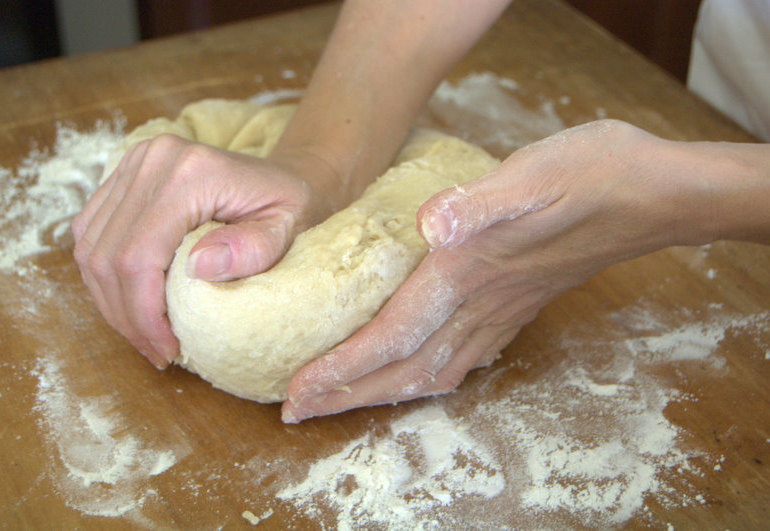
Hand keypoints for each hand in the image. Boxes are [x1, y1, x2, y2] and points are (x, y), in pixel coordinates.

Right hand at [73, 134, 334, 367]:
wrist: (287, 173)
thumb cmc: (293, 206)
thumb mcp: (289, 230)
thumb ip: (254, 249)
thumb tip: (198, 268)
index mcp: (192, 172)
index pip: (139, 254)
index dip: (143, 313)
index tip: (169, 349)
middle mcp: (153, 160)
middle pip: (107, 255)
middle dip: (126, 316)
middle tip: (156, 352)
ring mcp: (134, 162)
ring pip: (91, 247)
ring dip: (111, 301)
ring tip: (145, 335)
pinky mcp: (125, 174)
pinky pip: (93, 233)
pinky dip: (107, 276)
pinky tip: (134, 303)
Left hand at [282, 120, 708, 421]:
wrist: (651, 196)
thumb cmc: (593, 175)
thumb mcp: (533, 171)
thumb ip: (479, 202)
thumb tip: (431, 222)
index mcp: (468, 272)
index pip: (393, 336)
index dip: (341, 368)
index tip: (297, 391)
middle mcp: (481, 303)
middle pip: (405, 370)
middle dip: (347, 395)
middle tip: (298, 411)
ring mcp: (502, 310)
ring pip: (434, 372)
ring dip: (382, 394)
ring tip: (342, 402)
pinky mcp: (517, 305)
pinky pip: (464, 359)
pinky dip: (427, 378)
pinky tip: (415, 375)